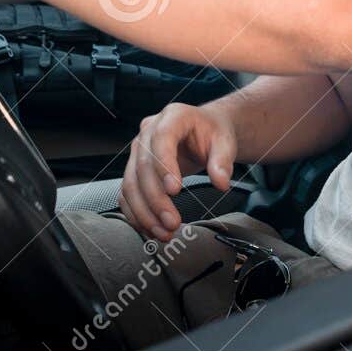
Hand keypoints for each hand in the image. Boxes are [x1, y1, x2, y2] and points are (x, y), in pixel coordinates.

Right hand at [119, 103, 236, 240]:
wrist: (203, 130)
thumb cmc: (212, 133)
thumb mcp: (225, 142)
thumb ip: (223, 161)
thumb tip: (221, 182)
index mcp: (173, 117)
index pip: (162, 139)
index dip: (164, 165)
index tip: (175, 191)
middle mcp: (148, 131)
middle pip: (143, 167)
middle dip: (156, 199)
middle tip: (172, 223)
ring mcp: (138, 150)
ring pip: (130, 183)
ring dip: (144, 212)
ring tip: (163, 233)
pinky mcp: (133, 168)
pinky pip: (126, 193)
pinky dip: (136, 214)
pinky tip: (151, 229)